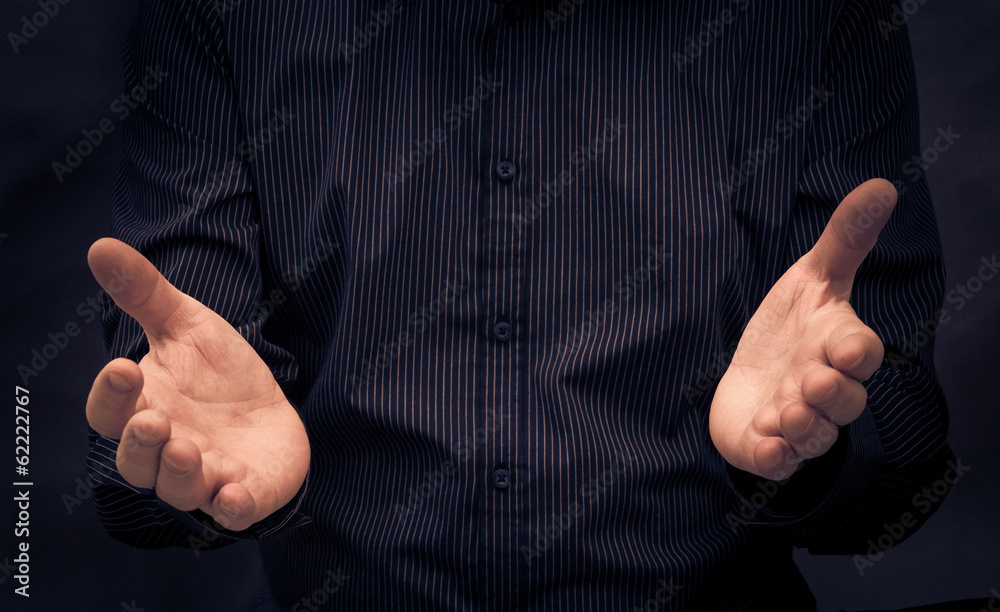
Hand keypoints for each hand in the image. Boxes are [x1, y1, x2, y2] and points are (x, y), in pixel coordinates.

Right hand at [86, 238, 309, 530]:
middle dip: (141, 444)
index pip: (110, 411)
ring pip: (178, 488)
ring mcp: (205, 476)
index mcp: (143, 407)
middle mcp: (164, 450)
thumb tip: (100, 245)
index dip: (111, 395)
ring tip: (187, 446)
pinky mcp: (244, 494)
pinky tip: (235, 495)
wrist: (271, 410)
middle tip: (153, 420)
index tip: (122, 365)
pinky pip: (233, 511)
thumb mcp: (188, 325)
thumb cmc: (219, 372)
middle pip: (136, 461)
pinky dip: (232, 506)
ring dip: (179, 471)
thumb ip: (145, 294)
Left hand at [709, 179, 895, 479]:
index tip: (845, 347)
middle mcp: (824, 389)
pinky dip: (774, 457)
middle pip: (846, 401)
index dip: (857, 353)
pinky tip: (766, 444)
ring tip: (787, 412)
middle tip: (808, 380)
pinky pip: (778, 461)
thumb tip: (881, 185)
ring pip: (815, 435)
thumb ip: (845, 239)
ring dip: (804, 426)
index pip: (862, 353)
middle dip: (831, 393)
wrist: (751, 373)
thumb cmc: (791, 327)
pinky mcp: (768, 447)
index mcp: (836, 346)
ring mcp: (798, 422)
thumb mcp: (811, 278)